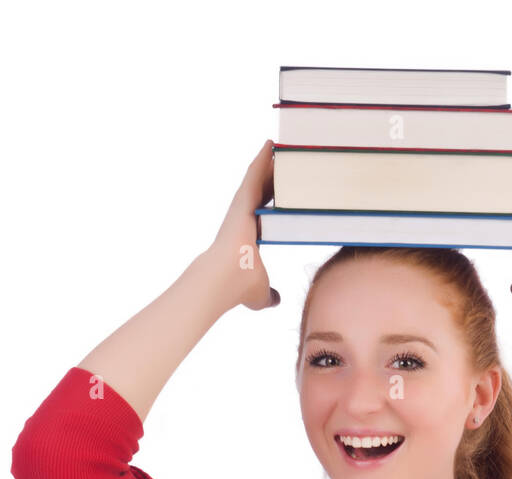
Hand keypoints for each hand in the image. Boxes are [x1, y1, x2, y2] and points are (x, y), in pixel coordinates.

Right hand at [206, 141, 279, 311]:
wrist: (224, 278)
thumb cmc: (240, 286)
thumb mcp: (261, 293)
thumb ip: (269, 295)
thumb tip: (276, 301)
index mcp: (250, 235)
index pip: (266, 213)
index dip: (276, 202)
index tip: (286, 192)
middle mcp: (244, 218)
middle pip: (263, 192)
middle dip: (274, 177)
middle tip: (287, 159)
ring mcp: (241, 207)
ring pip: (258, 179)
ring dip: (268, 162)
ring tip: (281, 144)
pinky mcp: (241, 201)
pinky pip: (254, 174)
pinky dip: (262, 159)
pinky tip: (272, 144)